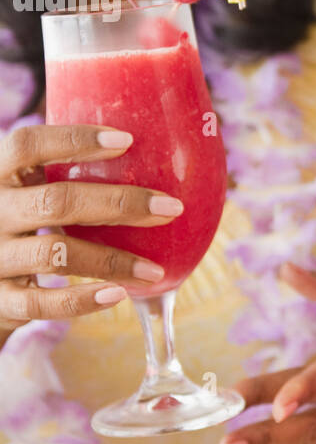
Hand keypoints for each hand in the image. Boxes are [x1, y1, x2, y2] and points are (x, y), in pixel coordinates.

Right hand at [0, 123, 178, 336]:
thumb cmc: (17, 223)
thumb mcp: (25, 191)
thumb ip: (60, 175)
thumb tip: (142, 152)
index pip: (28, 145)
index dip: (74, 139)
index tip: (127, 141)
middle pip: (56, 201)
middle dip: (120, 204)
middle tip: (171, 208)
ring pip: (55, 254)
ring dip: (111, 261)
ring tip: (154, 270)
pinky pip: (40, 304)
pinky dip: (82, 301)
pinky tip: (118, 295)